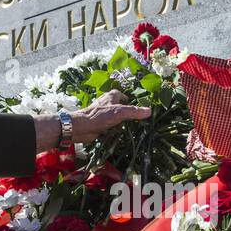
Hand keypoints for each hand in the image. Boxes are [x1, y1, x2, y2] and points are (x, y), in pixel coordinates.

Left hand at [34, 90, 150, 149]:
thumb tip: (149, 111)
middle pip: (122, 107)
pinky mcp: (101, 124)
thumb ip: (134, 112)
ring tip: (132, 130)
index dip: (132, 101)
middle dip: (129, 114)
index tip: (140, 109)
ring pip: (117, 118)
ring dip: (123, 123)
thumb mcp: (120, 112)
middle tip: (138, 122)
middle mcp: (108, 103)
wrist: (81, 128)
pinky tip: (121, 135)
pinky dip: (116, 130)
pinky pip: (112, 126)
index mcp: (112, 96)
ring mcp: (104, 114)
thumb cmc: (99, 116)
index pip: (125, 96)